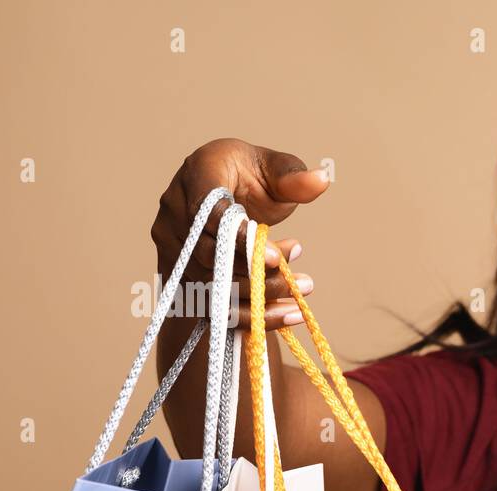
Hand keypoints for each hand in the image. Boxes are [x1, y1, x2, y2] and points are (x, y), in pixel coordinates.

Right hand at [152, 138, 330, 328]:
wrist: (227, 198)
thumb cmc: (250, 178)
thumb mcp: (274, 169)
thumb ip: (293, 176)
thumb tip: (322, 179)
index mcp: (198, 173)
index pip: (208, 212)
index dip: (239, 239)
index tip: (276, 258)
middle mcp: (176, 210)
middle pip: (210, 255)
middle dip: (257, 273)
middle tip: (299, 281)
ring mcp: (175, 245)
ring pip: (211, 285)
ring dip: (259, 297)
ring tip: (300, 292)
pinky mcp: (182, 274)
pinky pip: (214, 305)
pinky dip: (252, 315)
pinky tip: (288, 315)